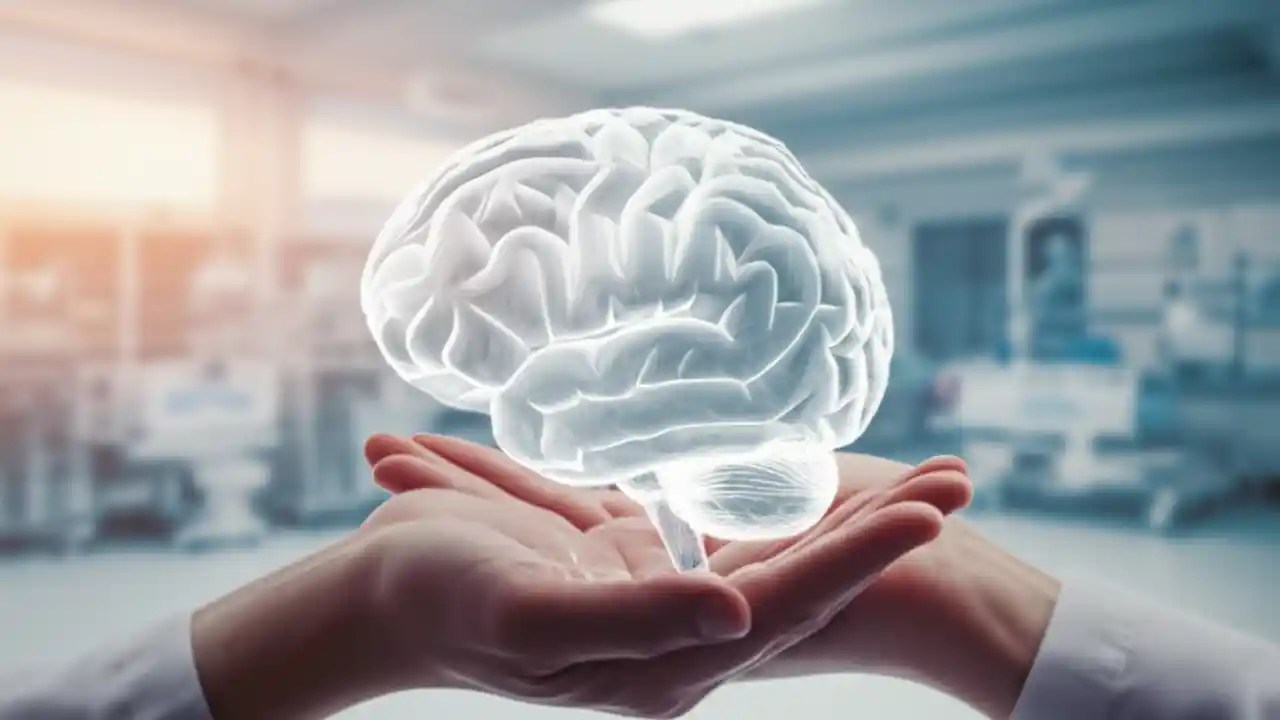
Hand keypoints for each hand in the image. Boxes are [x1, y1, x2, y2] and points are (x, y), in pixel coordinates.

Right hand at [362, 433, 958, 716]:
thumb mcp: (531, 609)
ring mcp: (658, 597)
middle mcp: (675, 636)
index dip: (861, 555)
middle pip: (802, 576)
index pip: (787, 601)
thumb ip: (635, 619)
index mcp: (663, 660)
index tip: (935, 511)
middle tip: (962, 480)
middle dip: (881, 529)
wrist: (378, 596)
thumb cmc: (439, 601)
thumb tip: (737, 614)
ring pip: (775, 546)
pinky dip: (779, 493)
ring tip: (923, 475)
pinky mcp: (635, 558)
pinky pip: (724, 522)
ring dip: (847, 510)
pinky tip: (822, 471)